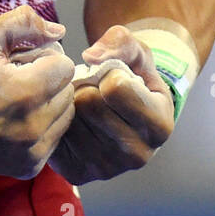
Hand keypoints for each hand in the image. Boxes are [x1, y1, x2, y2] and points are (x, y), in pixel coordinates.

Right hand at [0, 5, 76, 179]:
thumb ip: (23, 22)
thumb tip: (59, 31)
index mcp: (23, 91)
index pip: (65, 66)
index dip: (46, 59)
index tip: (27, 63)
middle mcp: (31, 125)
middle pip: (67, 91)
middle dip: (50, 81)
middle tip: (24, 80)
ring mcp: (31, 149)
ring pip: (65, 115)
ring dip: (50, 104)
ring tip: (23, 99)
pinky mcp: (29, 166)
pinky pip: (55, 138)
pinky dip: (44, 127)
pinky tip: (21, 120)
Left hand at [48, 24, 174, 184]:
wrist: (123, 107)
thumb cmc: (132, 74)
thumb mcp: (136, 49)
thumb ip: (119, 41)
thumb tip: (90, 56)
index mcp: (160, 126)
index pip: (115, 88)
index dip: (108, 72)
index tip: (114, 76)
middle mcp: (138, 155)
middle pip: (88, 104)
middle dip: (86, 85)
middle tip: (93, 86)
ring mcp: (107, 169)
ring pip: (69, 118)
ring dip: (71, 101)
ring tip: (84, 101)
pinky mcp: (78, 173)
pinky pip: (54, 135)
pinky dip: (59, 119)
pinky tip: (73, 117)